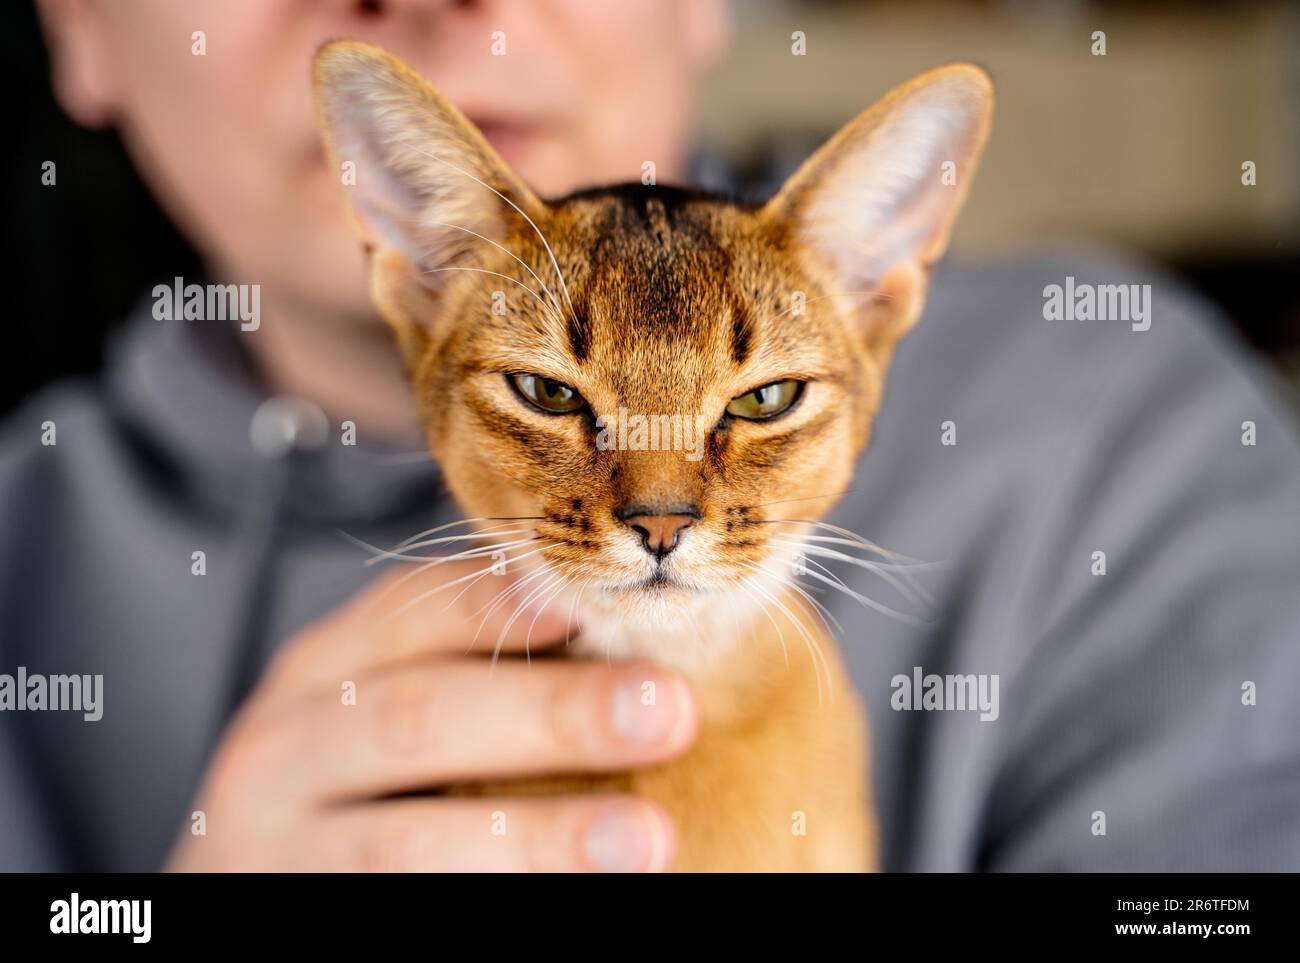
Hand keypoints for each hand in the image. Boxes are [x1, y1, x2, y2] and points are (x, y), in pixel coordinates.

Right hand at [165, 558, 697, 870]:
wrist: (261, 880)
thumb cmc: (354, 785)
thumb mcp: (382, 705)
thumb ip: (472, 669)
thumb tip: (624, 636)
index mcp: (321, 671)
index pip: (410, 611)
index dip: (503, 603)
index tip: (594, 605)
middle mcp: (283, 751)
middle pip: (418, 717)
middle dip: (549, 713)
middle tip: (668, 710)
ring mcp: (282, 851)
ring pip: (407, 845)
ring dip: (536, 838)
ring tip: (644, 840)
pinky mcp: (305, 916)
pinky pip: (405, 907)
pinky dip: (498, 902)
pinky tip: (575, 901)